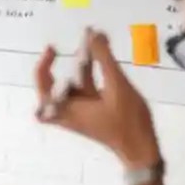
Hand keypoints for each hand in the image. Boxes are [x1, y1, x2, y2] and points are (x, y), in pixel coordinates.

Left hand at [34, 29, 159, 168]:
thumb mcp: (117, 86)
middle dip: (55, 66)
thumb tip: (94, 34)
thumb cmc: (128, 122)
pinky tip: (102, 59)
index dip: (43, 67)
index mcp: (68, 110)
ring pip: (73, 85)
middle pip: (52, 87)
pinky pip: (86, 90)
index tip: (54, 49)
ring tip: (92, 44)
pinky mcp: (94, 112)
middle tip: (57, 49)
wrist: (142, 150)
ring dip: (79, 67)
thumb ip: (105, 59)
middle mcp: (70, 112)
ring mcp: (82, 112)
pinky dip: (89, 75)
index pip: (44, 89)